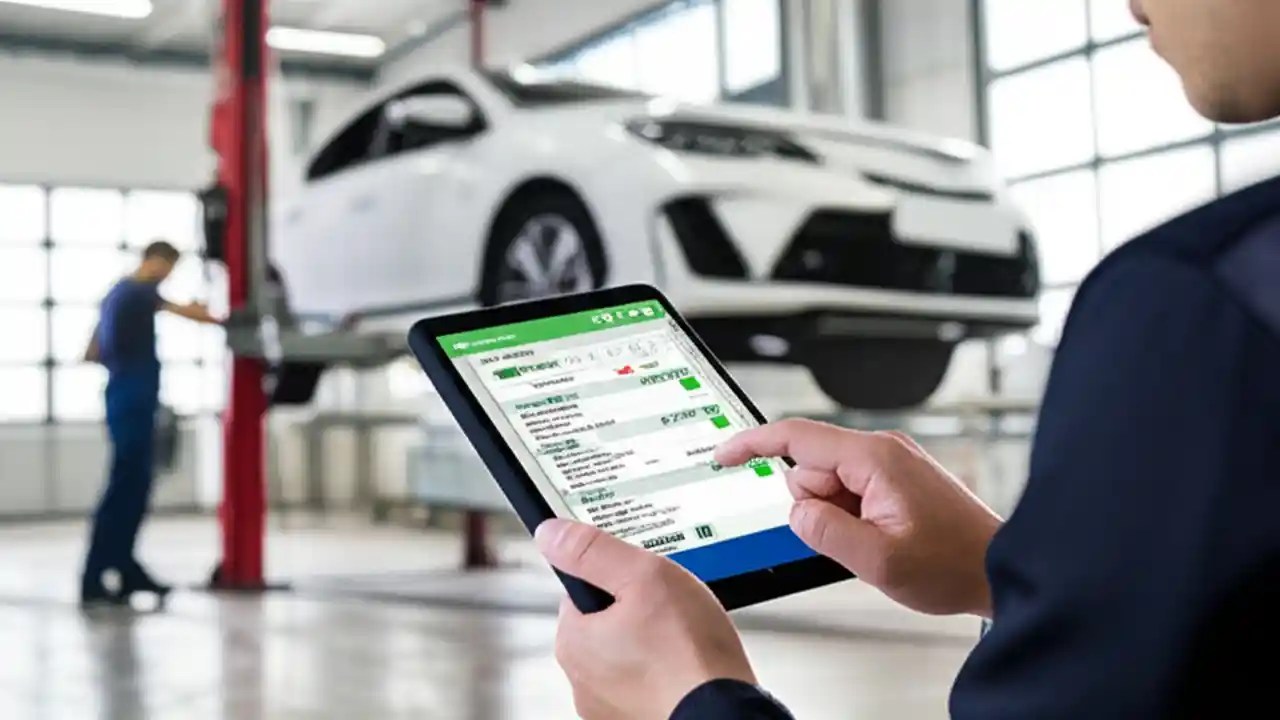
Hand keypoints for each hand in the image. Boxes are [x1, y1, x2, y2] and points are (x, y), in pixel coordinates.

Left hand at [535, 519, 755, 719]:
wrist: (725, 713)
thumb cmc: (689, 651)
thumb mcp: (643, 576)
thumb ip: (593, 551)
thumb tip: (551, 534)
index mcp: (573, 641)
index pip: (579, 591)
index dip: (616, 579)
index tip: (642, 582)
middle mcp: (581, 680)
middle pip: (604, 624)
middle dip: (635, 613)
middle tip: (670, 611)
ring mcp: (608, 707)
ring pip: (626, 655)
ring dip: (651, 645)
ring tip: (685, 641)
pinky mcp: (636, 719)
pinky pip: (646, 684)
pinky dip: (663, 675)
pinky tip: (687, 668)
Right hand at [716, 419, 1001, 617]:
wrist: (999, 570)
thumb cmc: (953, 565)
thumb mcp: (876, 561)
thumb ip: (822, 531)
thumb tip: (797, 511)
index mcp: (873, 458)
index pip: (796, 437)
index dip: (752, 445)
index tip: (724, 454)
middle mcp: (882, 450)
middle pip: (810, 468)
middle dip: (816, 507)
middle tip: (856, 539)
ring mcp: (890, 462)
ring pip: (828, 484)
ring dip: (838, 517)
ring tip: (878, 541)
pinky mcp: (895, 477)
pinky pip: (850, 492)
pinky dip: (853, 516)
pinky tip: (884, 536)